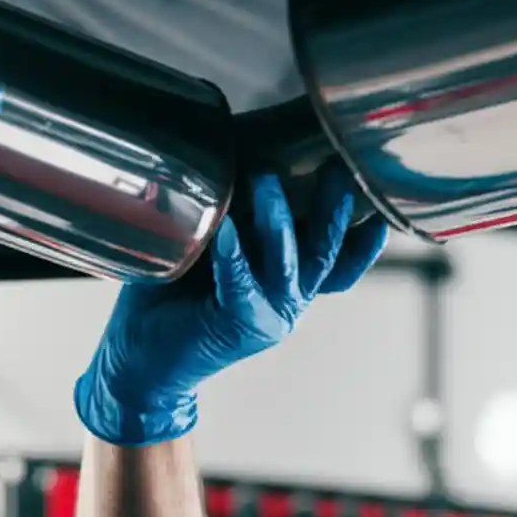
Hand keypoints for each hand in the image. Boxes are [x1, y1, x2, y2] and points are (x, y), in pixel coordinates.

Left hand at [75, 165, 388, 445]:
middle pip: (324, 253)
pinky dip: (234, 253)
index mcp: (287, 282)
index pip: (338, 258)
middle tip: (336, 166)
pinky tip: (225, 227)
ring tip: (265, 179)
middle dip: (334, 209)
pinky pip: (241, 282)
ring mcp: (269, 314)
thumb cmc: (172, 297)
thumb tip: (232, 157)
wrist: (140, 359)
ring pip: (289, 263)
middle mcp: (287, 299)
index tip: (376, 192)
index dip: (362, 233)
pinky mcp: (239, 324)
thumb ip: (232, 216)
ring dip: (279, 220)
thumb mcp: (211, 249)